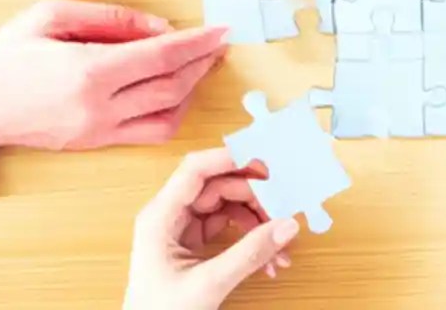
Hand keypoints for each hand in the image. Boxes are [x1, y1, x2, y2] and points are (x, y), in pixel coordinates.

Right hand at [0, 0, 228, 149]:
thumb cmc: (8, 54)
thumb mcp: (53, 15)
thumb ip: (111, 19)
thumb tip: (160, 27)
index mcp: (87, 71)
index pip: (160, 57)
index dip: (197, 43)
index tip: (222, 30)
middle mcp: (98, 107)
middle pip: (172, 87)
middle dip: (202, 63)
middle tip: (219, 43)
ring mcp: (99, 131)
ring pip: (167, 115)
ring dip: (193, 89)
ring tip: (202, 63)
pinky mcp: (97, 144)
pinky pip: (150, 133)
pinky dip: (172, 112)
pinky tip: (177, 90)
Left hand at [124, 147, 298, 309]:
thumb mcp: (208, 284)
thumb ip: (249, 253)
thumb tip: (285, 226)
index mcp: (160, 216)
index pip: (196, 170)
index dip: (230, 160)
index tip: (264, 165)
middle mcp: (169, 215)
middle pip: (218, 186)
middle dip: (253, 198)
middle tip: (282, 209)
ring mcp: (181, 229)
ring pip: (226, 206)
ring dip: (256, 220)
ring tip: (278, 243)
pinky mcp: (192, 243)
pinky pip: (227, 226)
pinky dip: (250, 237)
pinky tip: (268, 257)